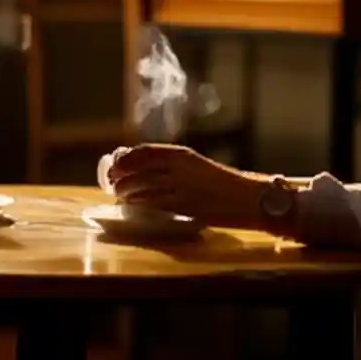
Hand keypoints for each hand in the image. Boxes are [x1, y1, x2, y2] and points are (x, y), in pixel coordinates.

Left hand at [107, 144, 270, 228]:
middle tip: (112, 181)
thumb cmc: (223, 184)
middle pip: (141, 170)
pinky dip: (140, 205)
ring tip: (120, 194)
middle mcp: (180, 168)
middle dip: (122, 176)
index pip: (146, 152)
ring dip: (127, 191)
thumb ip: (174, 167)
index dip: (127, 157)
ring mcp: (182, 188)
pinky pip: (154, 204)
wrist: (248, 198)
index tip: (115, 163)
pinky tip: (133, 206)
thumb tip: (142, 171)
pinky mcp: (185, 207)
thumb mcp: (197, 167)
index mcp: (183, 155)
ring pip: (144, 187)